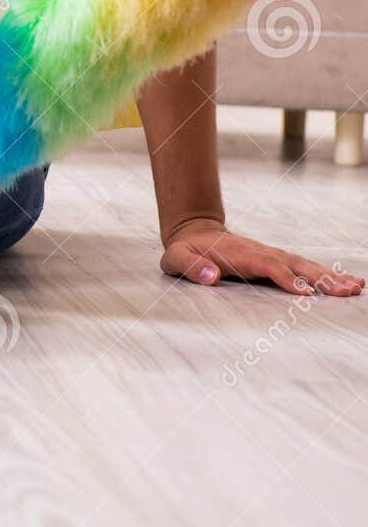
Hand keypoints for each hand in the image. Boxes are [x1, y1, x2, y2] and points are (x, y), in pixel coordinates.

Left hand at [160, 217, 364, 296]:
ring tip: (356, 288)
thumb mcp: (177, 259)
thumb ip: (192, 268)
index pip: (269, 266)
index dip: (287, 279)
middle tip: (347, 291)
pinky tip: (345, 282)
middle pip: (295, 264)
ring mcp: (271, 254)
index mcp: (241, 255)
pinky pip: (303, 267)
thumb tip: (212, 278)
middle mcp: (261, 252)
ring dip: (330, 276)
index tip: (305, 294)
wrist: (195, 232)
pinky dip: (325, 274)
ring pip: (304, 265)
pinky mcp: (276, 260)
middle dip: (321, 278)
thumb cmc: (186, 250)